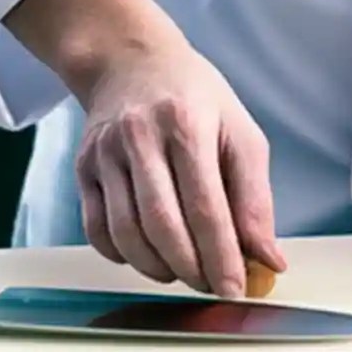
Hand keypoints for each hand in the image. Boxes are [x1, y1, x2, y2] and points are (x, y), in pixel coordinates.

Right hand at [74, 44, 286, 296]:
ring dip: (158, 268)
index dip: (222, 257)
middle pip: (162, 225)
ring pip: (126, 233)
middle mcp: (140, 137)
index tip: (235, 291)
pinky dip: (123, 256)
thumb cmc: (196, 100)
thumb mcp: (241, 135)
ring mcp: (105, 154)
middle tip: (212, 287)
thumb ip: (256, 200)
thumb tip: (268, 259)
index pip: (206, 208)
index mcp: (187, 125)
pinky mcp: (83, 168)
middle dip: (191, 269)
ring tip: (185, 273)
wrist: (130, 61)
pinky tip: (149, 257)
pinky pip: (97, 230)